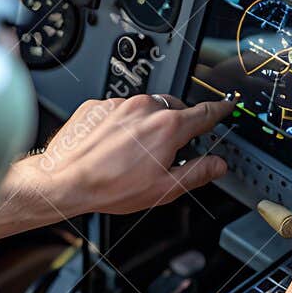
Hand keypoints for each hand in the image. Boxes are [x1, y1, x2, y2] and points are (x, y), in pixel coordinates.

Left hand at [34, 94, 231, 215]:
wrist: (65, 180)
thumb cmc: (110, 186)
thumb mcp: (164, 189)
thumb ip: (197, 173)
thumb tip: (217, 166)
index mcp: (168, 127)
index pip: (205, 113)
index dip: (220, 110)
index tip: (226, 107)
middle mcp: (145, 108)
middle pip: (174, 109)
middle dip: (177, 125)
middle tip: (168, 150)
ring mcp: (119, 103)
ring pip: (145, 108)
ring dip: (148, 124)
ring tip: (134, 153)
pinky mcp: (98, 105)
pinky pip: (119, 109)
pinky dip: (123, 123)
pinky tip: (114, 146)